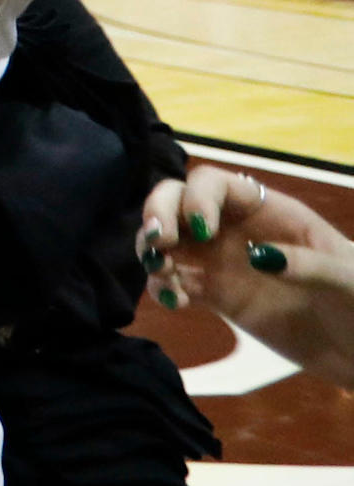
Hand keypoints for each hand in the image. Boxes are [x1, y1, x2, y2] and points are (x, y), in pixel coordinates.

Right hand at [141, 163, 353, 383]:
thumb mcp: (347, 280)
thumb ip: (308, 265)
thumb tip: (257, 256)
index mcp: (269, 211)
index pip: (216, 184)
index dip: (197, 198)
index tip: (200, 230)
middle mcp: (237, 229)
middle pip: (178, 201)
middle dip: (157, 214)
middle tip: (157, 244)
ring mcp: (223, 262)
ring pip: (168, 240)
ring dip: (151, 250)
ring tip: (160, 274)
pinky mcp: (217, 297)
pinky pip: (176, 282)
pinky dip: (163, 287)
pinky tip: (175, 301)